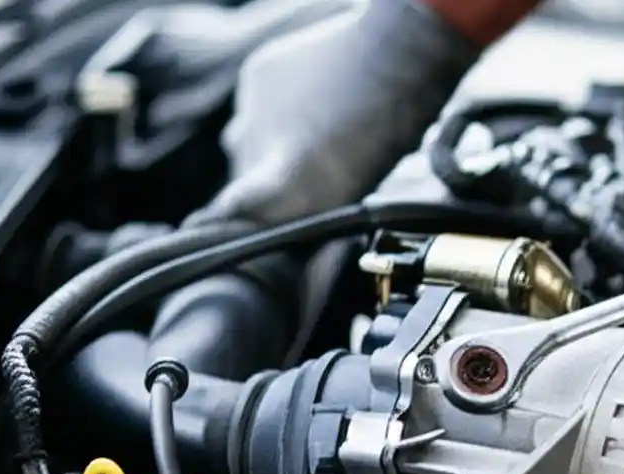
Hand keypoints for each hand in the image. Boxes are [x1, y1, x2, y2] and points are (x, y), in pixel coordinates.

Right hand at [187, 0, 480, 226]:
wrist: (397, 58)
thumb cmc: (391, 132)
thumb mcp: (352, 196)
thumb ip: (311, 224)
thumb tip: (300, 264)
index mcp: (281, 189)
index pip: (228, 217)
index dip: (227, 226)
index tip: (230, 229)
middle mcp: (253, 150)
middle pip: (243, 178)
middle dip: (266, 180)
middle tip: (309, 171)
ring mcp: (251, 110)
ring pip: (247, 139)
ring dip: (270, 142)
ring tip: (313, 134)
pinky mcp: (256, 77)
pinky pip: (256, 104)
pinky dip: (278, 107)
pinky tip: (311, 102)